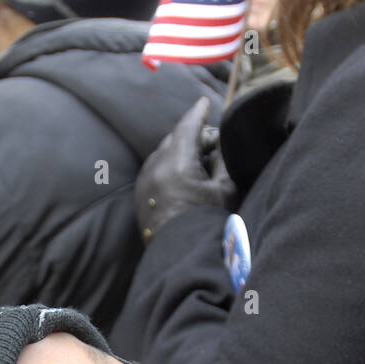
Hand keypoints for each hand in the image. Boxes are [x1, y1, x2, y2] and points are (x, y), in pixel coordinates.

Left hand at [135, 96, 234, 241]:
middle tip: (212, 142)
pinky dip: (169, 166)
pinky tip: (183, 178)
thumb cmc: (207, 225)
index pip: (187, 126)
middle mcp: (155, 168)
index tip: (204, 102)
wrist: (181, 259)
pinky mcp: (140, 196)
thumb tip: (216, 143)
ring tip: (200, 163)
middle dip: (192, 135)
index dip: (197, 112)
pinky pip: (155, 170)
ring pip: (163, 154)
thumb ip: (221, 159)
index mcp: (176, 163)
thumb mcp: (225, 189)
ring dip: (180, 151)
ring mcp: (144, 182)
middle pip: (174, 139)